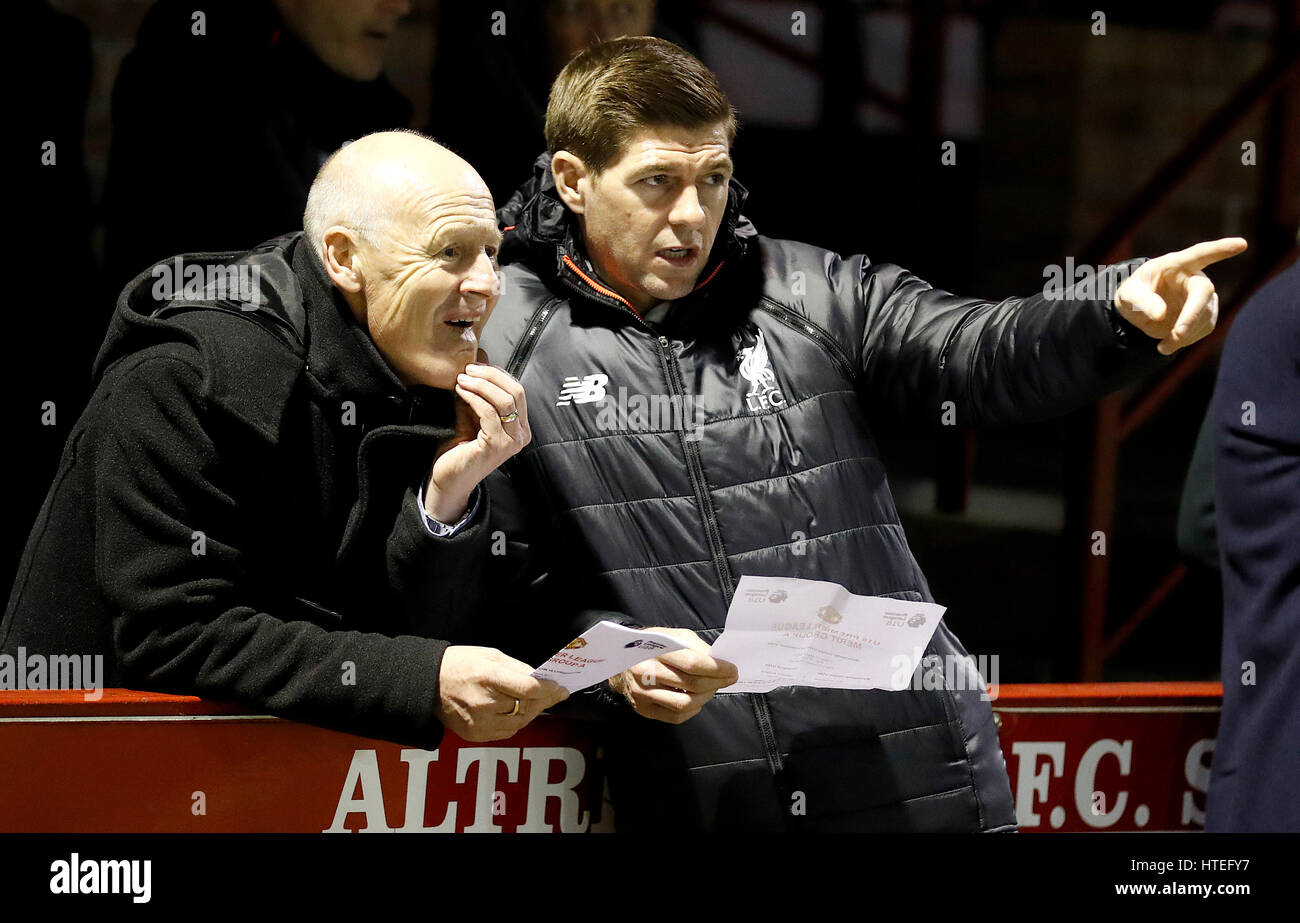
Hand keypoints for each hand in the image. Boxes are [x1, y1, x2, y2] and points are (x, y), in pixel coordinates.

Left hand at [424, 349, 531, 521]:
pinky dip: (474, 397)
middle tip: (468, 369)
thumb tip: (476, 367)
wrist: (449, 480)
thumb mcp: (472, 417)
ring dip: (481, 384)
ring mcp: (511, 442)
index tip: (476, 366)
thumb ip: (479, 397)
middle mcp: (521, 435)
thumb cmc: (459, 450)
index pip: (517, 390)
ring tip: (461, 379)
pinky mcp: (496, 446)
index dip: (498, 374)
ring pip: (504, 400)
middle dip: (491, 375)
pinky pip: (489, 413)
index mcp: (520, 427)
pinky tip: (461, 391)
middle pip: (516, 392)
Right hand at [436, 645, 568, 741]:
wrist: (428, 683)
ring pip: (520, 722)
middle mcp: (484, 703)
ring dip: (533, 712)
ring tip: (538, 701)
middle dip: (545, 700)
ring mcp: (479, 722)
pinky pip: (506, 732)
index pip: (528, 689)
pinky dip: (516, 722)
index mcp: (488, 677)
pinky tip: (518, 711)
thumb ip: (517, 668)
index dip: (550, 690)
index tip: (562, 688)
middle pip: (527, 707)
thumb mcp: (490, 655)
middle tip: (556, 694)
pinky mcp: (475, 735)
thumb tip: (541, 679)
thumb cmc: (459, 664)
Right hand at [607, 628, 738, 723]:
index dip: (717, 669)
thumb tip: (720, 662)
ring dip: (706, 697)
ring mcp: (643, 694)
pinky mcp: (643, 709)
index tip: (732, 670)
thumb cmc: (651, 645)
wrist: (618, 660)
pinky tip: (696, 699)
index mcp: (653, 649)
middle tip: (728, 679)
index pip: (692, 663)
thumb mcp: (673, 635)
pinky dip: (693, 709)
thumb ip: (696, 647)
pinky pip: (676, 716)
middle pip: (691, 684)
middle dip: (716, 682)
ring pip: (684, 704)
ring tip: (712, 688)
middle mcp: (645, 672)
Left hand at [1113, 237, 1246, 354]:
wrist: (1138, 310)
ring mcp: (1202, 297)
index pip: (1200, 254)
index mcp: (1175, 264)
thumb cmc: (1134, 294)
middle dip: (1192, 314)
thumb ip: (1140, 301)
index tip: (1241, 244)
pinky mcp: (1205, 315)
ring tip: (1163, 346)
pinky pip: (1202, 329)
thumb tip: (1161, 314)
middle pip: (1203, 292)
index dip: (1220, 249)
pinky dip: (1186, 341)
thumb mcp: (1127, 294)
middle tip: (1177, 334)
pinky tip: (1169, 344)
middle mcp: (1194, 278)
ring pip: (1204, 316)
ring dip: (1185, 334)